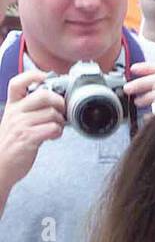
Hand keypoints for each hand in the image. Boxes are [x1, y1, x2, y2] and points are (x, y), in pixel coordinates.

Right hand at [0, 69, 65, 199]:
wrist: (0, 165)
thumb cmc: (12, 144)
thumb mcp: (16, 122)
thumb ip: (30, 111)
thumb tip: (53, 102)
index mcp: (12, 106)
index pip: (17, 83)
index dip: (33, 76)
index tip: (46, 77)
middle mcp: (15, 113)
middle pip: (43, 95)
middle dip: (59, 102)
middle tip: (62, 111)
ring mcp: (21, 125)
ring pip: (52, 113)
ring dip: (60, 121)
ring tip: (56, 128)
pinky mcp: (28, 138)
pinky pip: (52, 128)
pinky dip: (58, 132)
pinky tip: (53, 137)